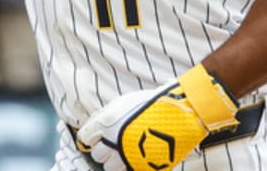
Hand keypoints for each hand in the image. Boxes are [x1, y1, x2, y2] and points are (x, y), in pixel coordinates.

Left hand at [76, 68, 237, 170]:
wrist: (180, 113)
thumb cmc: (152, 104)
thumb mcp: (123, 103)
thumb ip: (105, 116)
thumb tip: (93, 127)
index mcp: (105, 125)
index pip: (85, 139)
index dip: (91, 137)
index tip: (96, 136)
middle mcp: (113, 143)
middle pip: (98, 155)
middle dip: (104, 150)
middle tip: (115, 143)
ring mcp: (128, 158)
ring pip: (110, 168)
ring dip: (115, 161)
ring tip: (127, 152)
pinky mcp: (143, 167)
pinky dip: (130, 166)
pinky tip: (137, 157)